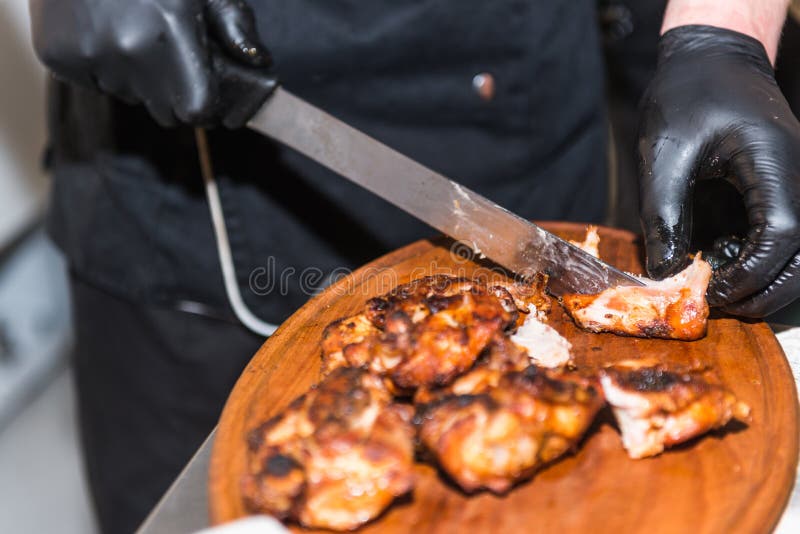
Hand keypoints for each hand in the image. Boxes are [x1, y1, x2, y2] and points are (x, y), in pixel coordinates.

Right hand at [30, 0, 276, 127]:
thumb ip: (234, 24)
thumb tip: (259, 62)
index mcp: (171, 32)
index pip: (197, 111)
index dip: (206, 107)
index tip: (206, 94)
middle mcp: (129, 49)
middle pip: (166, 113)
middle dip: (175, 94)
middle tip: (169, 54)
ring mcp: (90, 54)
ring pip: (131, 98)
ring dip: (139, 79)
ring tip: (132, 32)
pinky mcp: (59, 56)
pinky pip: (96, 85)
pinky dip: (104, 68)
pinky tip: (103, 31)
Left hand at [638, 25, 799, 316]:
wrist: (711, 59)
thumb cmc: (687, 96)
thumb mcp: (665, 154)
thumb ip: (665, 215)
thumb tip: (666, 273)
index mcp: (775, 161)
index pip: (783, 234)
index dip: (750, 274)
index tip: (711, 293)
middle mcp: (799, 175)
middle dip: (766, 290)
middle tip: (718, 306)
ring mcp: (795, 183)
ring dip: (767, 282)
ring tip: (721, 295)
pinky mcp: (782, 191)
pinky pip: (784, 237)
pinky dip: (760, 263)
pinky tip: (723, 266)